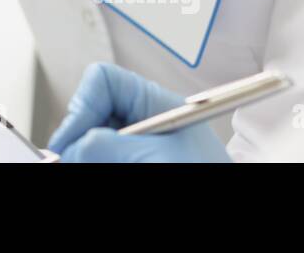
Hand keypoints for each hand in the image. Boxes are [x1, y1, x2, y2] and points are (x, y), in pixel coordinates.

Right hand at [48, 62, 230, 162]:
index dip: (82, 105)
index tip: (71, 140)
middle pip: (91, 115)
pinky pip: (102, 159)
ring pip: (92, 143)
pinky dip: (94, 164)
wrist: (232, 223)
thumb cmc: (210, 175)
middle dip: (78, 138)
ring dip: (87, 156)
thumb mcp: (157, 158)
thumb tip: (73, 146)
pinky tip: (96, 168)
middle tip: (71, 162)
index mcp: (155, 104)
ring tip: (87, 166)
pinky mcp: (134, 163)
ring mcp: (138, 148)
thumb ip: (110, 147)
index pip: (103, 81)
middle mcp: (143, 123)